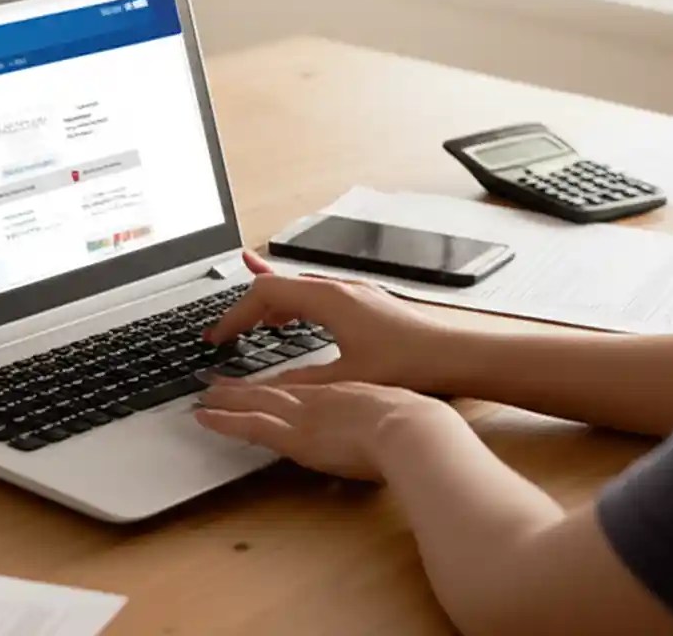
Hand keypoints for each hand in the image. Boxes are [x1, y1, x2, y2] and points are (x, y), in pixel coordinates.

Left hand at [196, 381, 455, 480]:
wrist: (412, 429)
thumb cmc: (416, 426)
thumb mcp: (400, 417)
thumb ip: (390, 423)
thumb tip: (399, 432)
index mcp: (345, 394)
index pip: (304, 388)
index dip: (281, 386)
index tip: (268, 385)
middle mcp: (319, 400)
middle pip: (274, 389)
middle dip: (246, 386)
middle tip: (220, 381)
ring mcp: (304, 415)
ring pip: (257, 401)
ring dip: (229, 397)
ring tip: (206, 393)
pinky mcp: (295, 436)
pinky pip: (250, 425)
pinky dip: (224, 420)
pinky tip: (204, 417)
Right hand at [206, 252, 449, 388]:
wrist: (454, 355)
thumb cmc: (408, 363)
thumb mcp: (344, 378)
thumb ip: (300, 381)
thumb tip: (263, 387)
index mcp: (329, 300)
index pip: (265, 294)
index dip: (235, 315)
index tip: (218, 338)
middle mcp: (339, 288)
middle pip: (277, 286)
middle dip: (246, 308)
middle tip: (225, 332)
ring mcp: (354, 293)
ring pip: (298, 289)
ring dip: (270, 304)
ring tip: (252, 324)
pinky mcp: (366, 303)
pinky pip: (317, 295)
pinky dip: (295, 304)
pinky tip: (296, 320)